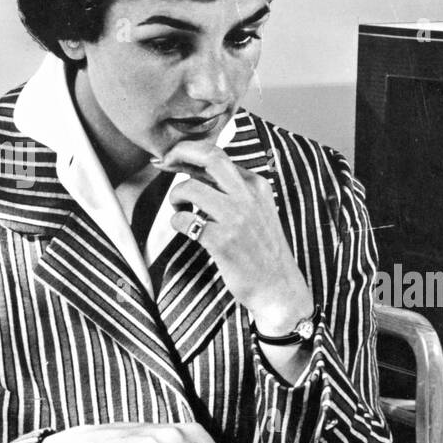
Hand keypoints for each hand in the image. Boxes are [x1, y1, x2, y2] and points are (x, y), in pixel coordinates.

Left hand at [158, 142, 313, 334]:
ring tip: (179, 208)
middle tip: (163, 164)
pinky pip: (184, 219)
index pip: (218, 155)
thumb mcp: (258, 211)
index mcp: (256, 186)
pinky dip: (177, 221)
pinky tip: (185, 229)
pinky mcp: (222, 241)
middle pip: (208, 156)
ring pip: (190, 186)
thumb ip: (234, 191)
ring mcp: (235, 218)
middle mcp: (248, 197)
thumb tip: (195, 170)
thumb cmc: (263, 252)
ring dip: (175, 195)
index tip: (172, 161)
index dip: (188, 153)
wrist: (279, 289)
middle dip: (179, 153)